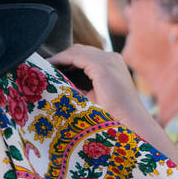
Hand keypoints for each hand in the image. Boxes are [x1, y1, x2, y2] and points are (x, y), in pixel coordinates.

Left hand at [50, 43, 177, 176]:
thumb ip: (80, 85)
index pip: (85, 57)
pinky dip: (61, 60)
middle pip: (80, 51)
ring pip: (76, 51)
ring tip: (45, 68)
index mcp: (113, 66)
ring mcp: (109, 61)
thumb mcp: (93, 96)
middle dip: (62, 58)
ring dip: (60, 59)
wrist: (132, 127)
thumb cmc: (114, 118)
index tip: (51, 69)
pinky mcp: (102, 66)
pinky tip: (51, 67)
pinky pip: (75, 56)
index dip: (67, 61)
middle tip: (45, 67)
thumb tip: (57, 81)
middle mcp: (113, 59)